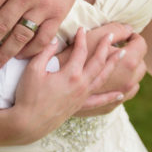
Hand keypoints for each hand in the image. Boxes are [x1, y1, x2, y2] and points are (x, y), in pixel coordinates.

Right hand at [17, 24, 146, 141]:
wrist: (28, 123)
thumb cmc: (29, 95)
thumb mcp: (33, 69)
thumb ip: (45, 51)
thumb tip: (55, 39)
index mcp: (70, 74)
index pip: (80, 51)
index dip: (81, 38)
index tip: (81, 28)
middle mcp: (81, 85)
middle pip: (97, 62)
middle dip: (105, 47)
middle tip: (110, 36)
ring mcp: (82, 97)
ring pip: (102, 78)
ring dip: (113, 65)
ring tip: (123, 54)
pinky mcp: (80, 107)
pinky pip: (100, 101)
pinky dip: (111, 97)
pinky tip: (121, 93)